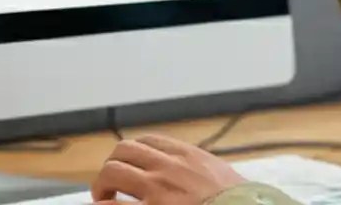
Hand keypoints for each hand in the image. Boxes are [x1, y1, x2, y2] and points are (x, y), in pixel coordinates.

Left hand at [91, 134, 245, 204]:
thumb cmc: (238, 200)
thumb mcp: (220, 175)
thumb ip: (199, 169)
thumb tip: (192, 174)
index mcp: (187, 155)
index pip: (147, 141)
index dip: (132, 153)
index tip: (128, 165)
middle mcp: (168, 166)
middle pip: (124, 151)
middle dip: (112, 166)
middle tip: (111, 185)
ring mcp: (156, 189)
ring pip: (112, 171)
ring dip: (102, 185)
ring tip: (103, 199)